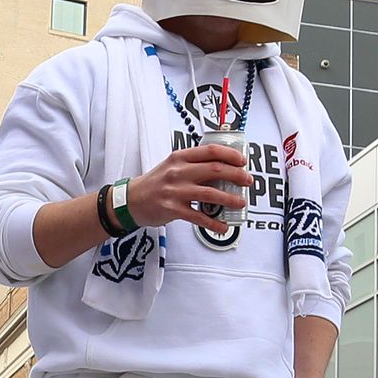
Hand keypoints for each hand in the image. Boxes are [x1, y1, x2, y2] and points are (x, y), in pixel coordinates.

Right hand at [126, 142, 253, 230]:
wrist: (130, 200)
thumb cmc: (155, 183)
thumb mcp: (172, 167)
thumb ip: (194, 166)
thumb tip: (223, 170)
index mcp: (180, 158)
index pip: (210, 151)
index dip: (230, 155)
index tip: (243, 161)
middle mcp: (178, 172)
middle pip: (215, 170)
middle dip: (236, 175)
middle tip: (247, 181)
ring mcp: (175, 191)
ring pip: (210, 193)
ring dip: (230, 198)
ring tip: (241, 202)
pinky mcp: (172, 209)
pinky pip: (198, 217)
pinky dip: (214, 223)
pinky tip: (223, 226)